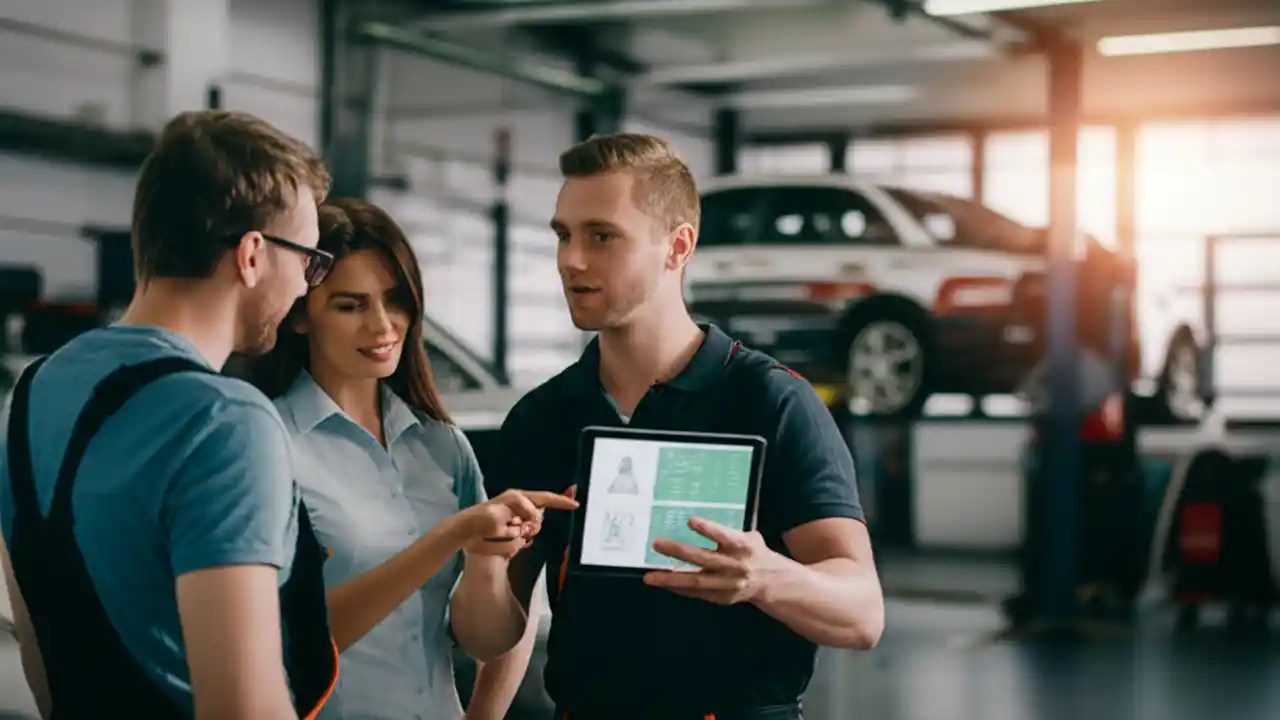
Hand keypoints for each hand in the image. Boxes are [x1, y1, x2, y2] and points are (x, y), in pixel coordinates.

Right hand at [458, 489, 577, 558]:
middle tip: (515, 531)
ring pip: (523, 531)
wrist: (463, 529)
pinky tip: (492, 540)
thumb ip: (528, 520)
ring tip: (497, 537)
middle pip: (537, 517)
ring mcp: (504, 506)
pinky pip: (510, 538)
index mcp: (518, 497)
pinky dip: (504, 545)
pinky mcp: (493, 518)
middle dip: (530, 528)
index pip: (543, 498)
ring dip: (514, 540)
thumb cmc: (489, 527)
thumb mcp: (513, 523)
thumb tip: (541, 517)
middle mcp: (513, 497)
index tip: (575, 505)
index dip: (560, 501)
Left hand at [643, 516, 778, 604]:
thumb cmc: (755, 553)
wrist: (771, 583)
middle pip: (704, 558)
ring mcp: (726, 584)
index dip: (709, 529)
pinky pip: (696, 593)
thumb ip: (727, 533)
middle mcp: (734, 565)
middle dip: (679, 552)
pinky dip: (679, 589)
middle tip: (657, 544)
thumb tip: (698, 524)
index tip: (690, 521)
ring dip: (671, 579)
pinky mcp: (721, 597)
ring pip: (696, 581)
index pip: (725, 536)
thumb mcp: (750, 538)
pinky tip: (662, 584)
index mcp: (743, 546)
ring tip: (650, 577)